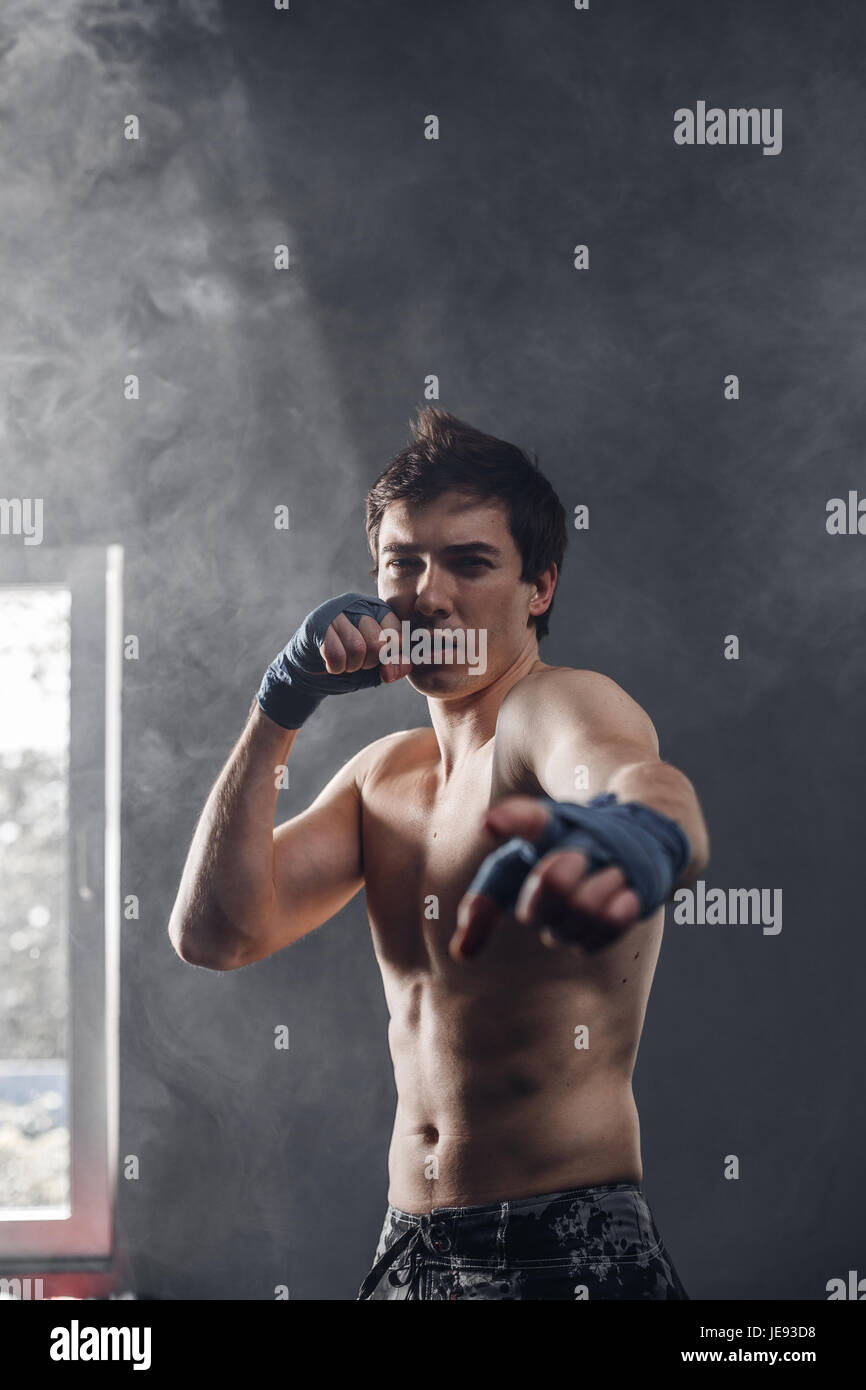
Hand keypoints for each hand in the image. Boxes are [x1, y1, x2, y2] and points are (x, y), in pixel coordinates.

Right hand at [320, 609, 411, 684]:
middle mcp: (358, 603)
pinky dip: (336, 667)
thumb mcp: (378, 669)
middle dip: (369, 663)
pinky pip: (336, 653)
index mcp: (378, 610)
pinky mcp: (316, 623)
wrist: (311, 672)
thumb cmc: (349, 664)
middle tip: (358, 662)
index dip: (390, 658)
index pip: (398, 635)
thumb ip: (395, 666)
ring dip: (352, 666)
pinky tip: (331, 664)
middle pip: (379, 642)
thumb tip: (405, 664)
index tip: (377, 662)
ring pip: (357, 647)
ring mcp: (336, 610)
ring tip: (344, 662)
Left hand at [449, 795, 643, 960]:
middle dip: (542, 902)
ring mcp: (616, 862)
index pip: (531, 820)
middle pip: (554, 882)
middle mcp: (584, 840)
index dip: (511, 821)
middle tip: (532, 912)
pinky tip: (592, 921)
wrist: (640, 835)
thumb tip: (461, 954)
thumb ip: (485, 903)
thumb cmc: (558, 860)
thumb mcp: (517, 869)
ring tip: (566, 918)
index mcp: (548, 826)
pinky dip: (594, 935)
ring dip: (565, 928)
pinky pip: (613, 923)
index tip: (487, 825)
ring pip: (583, 910)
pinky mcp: (642, 887)